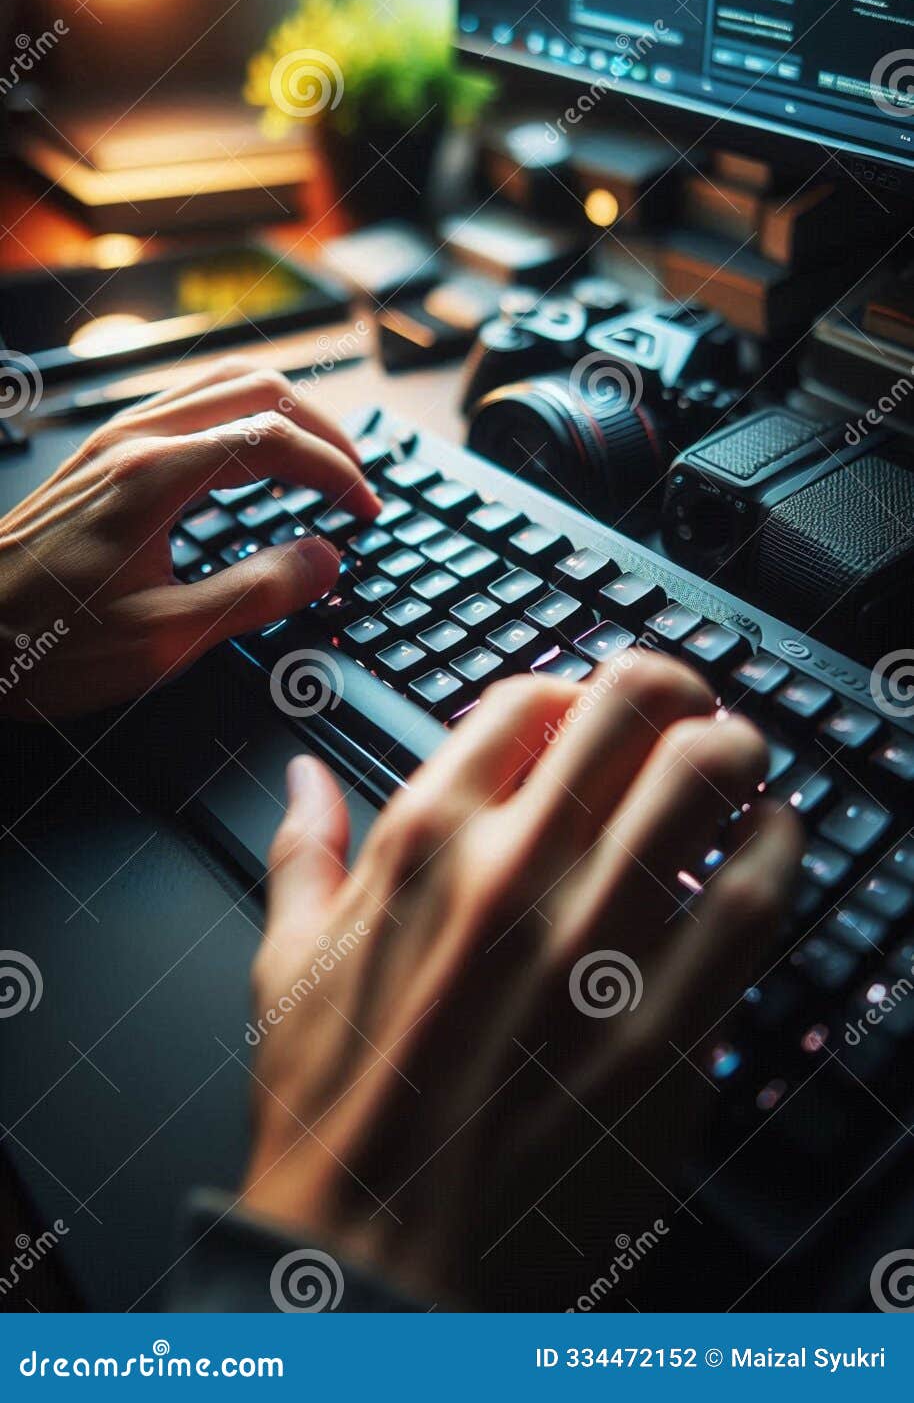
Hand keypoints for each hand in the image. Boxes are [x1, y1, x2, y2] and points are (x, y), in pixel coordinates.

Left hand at [0, 358, 378, 717]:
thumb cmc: (46, 645)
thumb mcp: (162, 641)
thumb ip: (254, 595)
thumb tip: (324, 560)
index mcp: (155, 477)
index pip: (276, 439)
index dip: (336, 472)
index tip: (364, 511)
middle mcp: (136, 439)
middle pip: (260, 388)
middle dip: (325, 431)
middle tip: (356, 484)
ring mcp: (117, 438)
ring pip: (225, 382)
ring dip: (288, 413)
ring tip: (320, 464)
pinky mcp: (105, 452)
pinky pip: (192, 402)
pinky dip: (245, 416)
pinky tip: (254, 460)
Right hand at [240, 654, 800, 1308]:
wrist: (365, 1261)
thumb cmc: (329, 1113)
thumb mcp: (285, 961)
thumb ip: (304, 851)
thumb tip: (303, 779)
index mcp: (422, 839)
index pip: (532, 695)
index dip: (582, 694)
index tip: (600, 726)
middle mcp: (511, 868)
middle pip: (636, 702)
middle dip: (679, 695)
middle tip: (693, 723)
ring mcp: (589, 944)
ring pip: (709, 774)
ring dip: (740, 757)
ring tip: (742, 778)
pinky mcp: (661, 1028)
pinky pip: (753, 897)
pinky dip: (778, 849)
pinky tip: (771, 848)